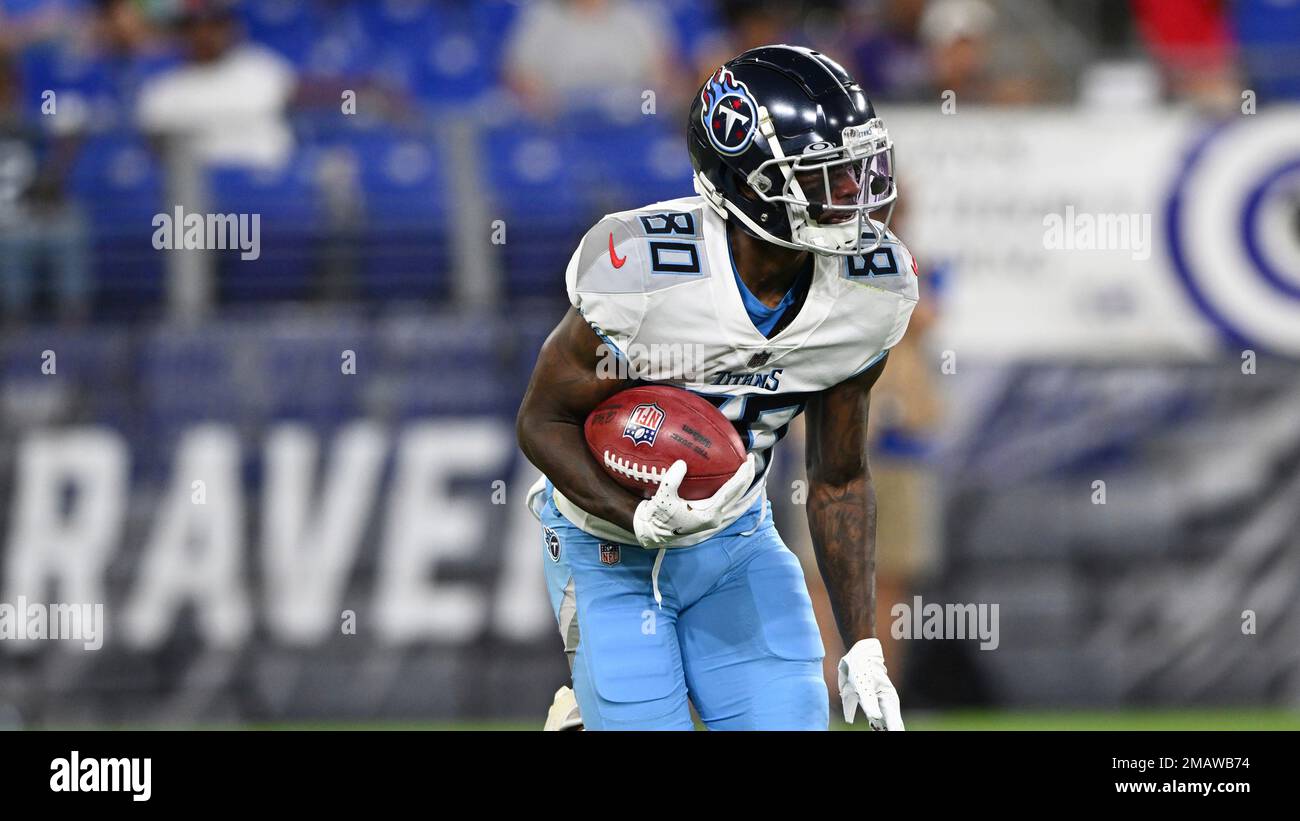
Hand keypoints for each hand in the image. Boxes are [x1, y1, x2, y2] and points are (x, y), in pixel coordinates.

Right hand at [632, 454, 755, 548]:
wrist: (653, 532)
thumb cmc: (658, 515)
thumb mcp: (663, 497)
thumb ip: (672, 480)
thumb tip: (682, 463)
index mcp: (708, 513)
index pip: (732, 490)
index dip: (742, 474)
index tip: (748, 459)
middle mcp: (716, 519)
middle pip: (740, 496)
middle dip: (748, 477)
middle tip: (751, 459)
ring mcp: (715, 522)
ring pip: (739, 506)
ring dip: (747, 491)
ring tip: (755, 478)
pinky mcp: (711, 523)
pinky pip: (732, 511)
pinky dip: (740, 501)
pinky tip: (742, 495)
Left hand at [838, 638, 903, 729]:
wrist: (858, 653)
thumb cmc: (863, 667)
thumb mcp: (863, 684)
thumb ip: (869, 702)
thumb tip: (875, 719)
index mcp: (888, 701)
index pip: (895, 725)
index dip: (897, 733)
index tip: (898, 736)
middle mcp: (886, 706)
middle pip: (892, 727)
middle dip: (893, 731)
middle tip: (893, 733)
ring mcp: (878, 707)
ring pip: (883, 726)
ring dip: (883, 729)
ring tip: (881, 729)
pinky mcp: (869, 705)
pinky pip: (874, 721)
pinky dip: (877, 727)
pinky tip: (877, 727)